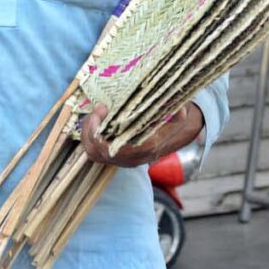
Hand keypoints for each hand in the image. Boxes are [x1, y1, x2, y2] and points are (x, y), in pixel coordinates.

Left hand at [80, 102, 203, 167]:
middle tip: (97, 109)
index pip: (118, 149)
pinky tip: (94, 119)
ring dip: (88, 132)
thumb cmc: (169, 121)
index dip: (105, 131)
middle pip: (100, 152)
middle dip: (92, 129)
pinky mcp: (113, 155)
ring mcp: (121, 159)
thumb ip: (178, 114)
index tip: (103, 109)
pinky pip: (93, 152)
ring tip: (94, 113)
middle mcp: (131, 158)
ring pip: (93, 153)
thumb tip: (181, 111)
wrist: (168, 133)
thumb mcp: (177, 115)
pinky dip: (89, 136)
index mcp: (145, 149)